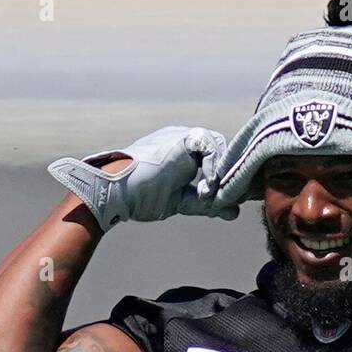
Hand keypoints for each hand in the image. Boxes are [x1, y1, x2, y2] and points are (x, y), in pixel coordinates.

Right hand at [47, 126, 237, 233]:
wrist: (117, 191)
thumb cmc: (140, 196)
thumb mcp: (180, 202)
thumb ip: (206, 204)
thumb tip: (234, 212)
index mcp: (182, 155)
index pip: (215, 162)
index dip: (222, 181)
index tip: (222, 202)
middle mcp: (185, 143)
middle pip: (221, 153)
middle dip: (226, 176)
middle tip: (221, 199)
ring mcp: (183, 139)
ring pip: (219, 149)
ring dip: (219, 175)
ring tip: (208, 196)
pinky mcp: (183, 139)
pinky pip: (210, 147)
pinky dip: (213, 168)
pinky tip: (205, 187)